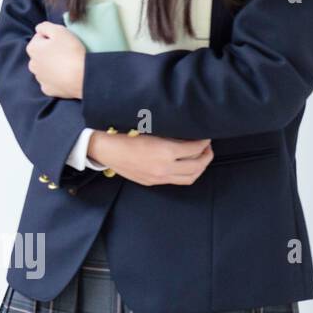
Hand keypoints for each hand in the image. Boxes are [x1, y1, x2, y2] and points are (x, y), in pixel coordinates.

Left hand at [26, 22, 85, 97]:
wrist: (82, 77)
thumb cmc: (70, 51)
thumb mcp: (59, 30)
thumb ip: (45, 26)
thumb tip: (39, 29)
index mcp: (32, 49)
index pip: (40, 38)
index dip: (52, 37)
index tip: (62, 41)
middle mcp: (32, 65)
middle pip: (41, 54)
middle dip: (50, 52)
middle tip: (65, 52)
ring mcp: (39, 79)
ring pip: (45, 68)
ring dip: (52, 65)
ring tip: (67, 64)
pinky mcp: (47, 90)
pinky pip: (50, 81)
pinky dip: (56, 78)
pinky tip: (65, 76)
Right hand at [88, 131, 213, 186]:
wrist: (105, 149)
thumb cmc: (125, 134)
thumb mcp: (151, 130)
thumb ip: (172, 135)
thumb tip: (189, 136)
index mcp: (165, 152)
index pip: (195, 149)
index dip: (204, 142)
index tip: (206, 137)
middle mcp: (164, 168)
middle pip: (197, 166)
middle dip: (206, 156)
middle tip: (207, 148)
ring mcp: (158, 177)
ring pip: (189, 178)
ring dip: (198, 168)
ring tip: (199, 159)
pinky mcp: (152, 182)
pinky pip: (176, 181)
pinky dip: (185, 174)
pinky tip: (183, 166)